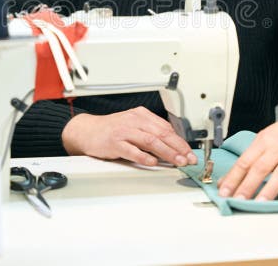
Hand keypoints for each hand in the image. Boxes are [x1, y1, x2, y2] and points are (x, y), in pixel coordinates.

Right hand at [61, 106, 198, 166]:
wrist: (87, 131)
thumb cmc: (112, 130)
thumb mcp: (133, 125)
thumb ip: (151, 132)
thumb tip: (172, 144)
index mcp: (141, 115)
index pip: (166, 128)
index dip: (180, 141)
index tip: (189, 153)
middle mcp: (134, 120)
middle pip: (161, 134)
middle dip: (178, 148)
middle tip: (188, 159)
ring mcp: (124, 131)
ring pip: (151, 141)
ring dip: (167, 153)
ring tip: (177, 161)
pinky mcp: (114, 142)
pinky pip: (132, 150)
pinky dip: (144, 157)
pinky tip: (153, 163)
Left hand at [217, 107, 277, 200]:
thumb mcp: (263, 140)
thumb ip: (247, 160)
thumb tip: (226, 180)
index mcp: (263, 142)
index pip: (244, 161)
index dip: (233, 177)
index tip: (223, 192)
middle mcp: (277, 149)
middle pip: (260, 169)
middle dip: (247, 186)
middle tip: (237, 200)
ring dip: (268, 191)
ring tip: (258, 205)